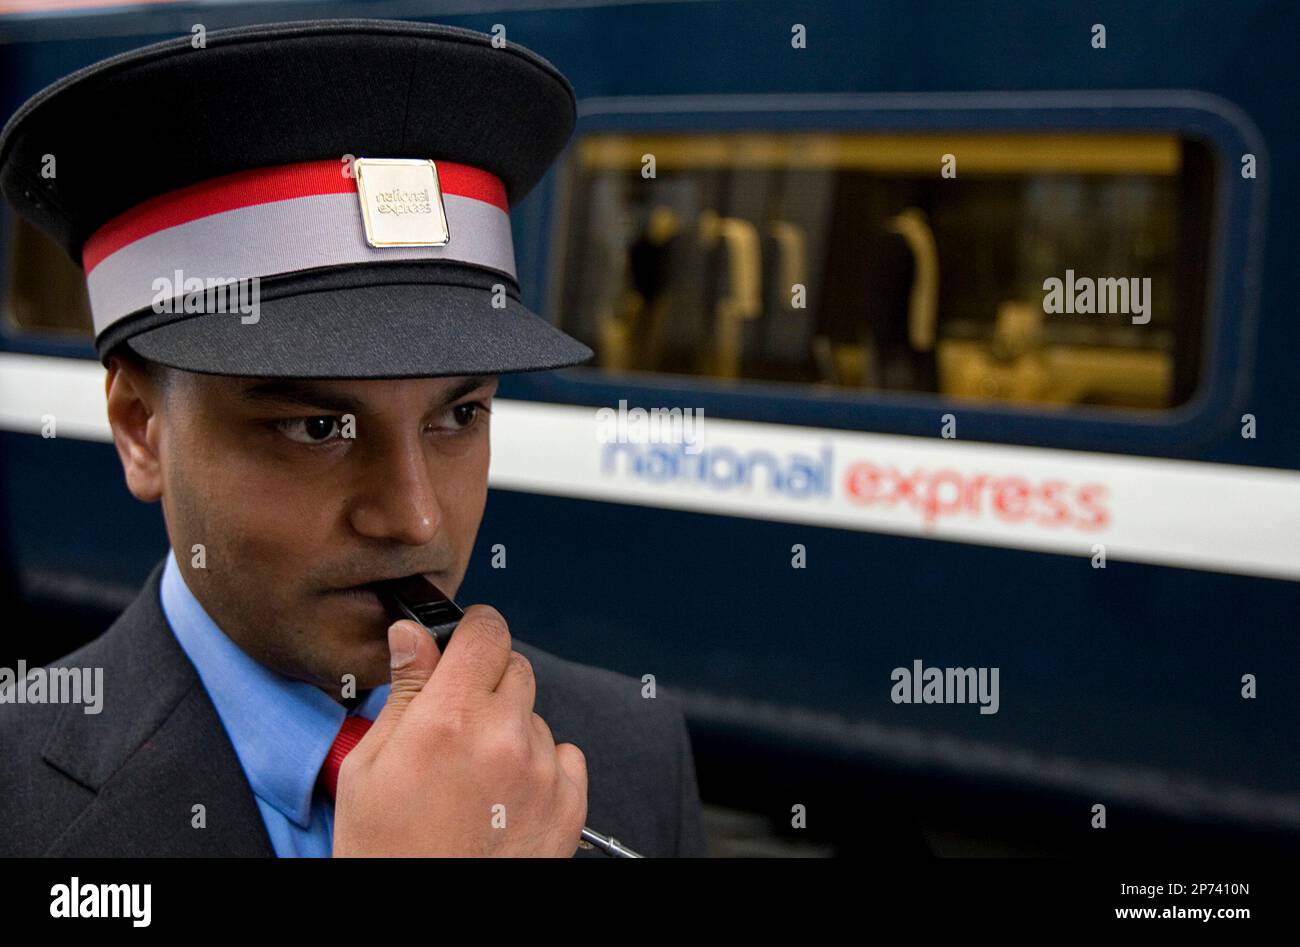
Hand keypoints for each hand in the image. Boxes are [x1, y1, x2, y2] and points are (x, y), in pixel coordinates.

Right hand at [331, 605, 587, 855]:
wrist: (422, 920)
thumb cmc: (385, 851)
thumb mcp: (370, 764)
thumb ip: (404, 691)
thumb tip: (412, 635)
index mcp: (450, 719)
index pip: (485, 630)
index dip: (471, 630)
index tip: (462, 642)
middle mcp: (504, 738)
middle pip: (515, 667)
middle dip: (487, 682)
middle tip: (457, 721)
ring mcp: (542, 772)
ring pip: (537, 714)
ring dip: (512, 728)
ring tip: (474, 773)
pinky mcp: (569, 805)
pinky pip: (565, 754)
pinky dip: (542, 766)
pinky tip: (505, 794)